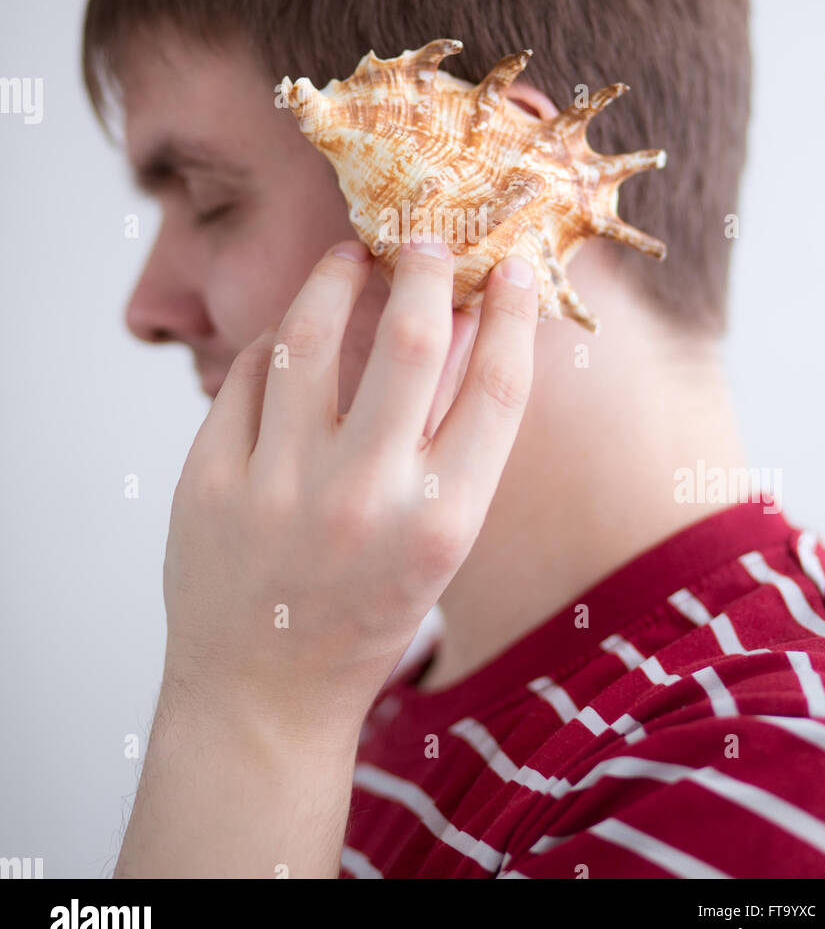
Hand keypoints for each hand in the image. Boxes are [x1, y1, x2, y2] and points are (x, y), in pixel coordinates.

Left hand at [161, 237, 537, 734]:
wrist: (264, 691)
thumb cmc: (367, 610)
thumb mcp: (439, 540)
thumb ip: (459, 438)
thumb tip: (475, 322)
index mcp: (442, 521)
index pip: (499, 385)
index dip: (512, 310)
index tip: (508, 263)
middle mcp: (364, 498)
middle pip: (411, 337)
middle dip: (424, 266)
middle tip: (422, 237)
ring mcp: (278, 488)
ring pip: (309, 334)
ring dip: (335, 276)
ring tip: (348, 258)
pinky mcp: (208, 481)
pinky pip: (246, 372)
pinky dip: (274, 342)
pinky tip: (288, 338)